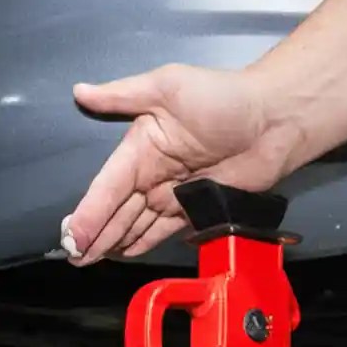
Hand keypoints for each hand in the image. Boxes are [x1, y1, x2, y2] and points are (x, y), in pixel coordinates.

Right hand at [61, 63, 300, 264]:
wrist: (276, 119)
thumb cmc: (223, 98)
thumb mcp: (167, 85)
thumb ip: (122, 95)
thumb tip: (79, 92)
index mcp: (140, 146)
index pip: (107, 186)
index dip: (89, 213)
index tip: (71, 236)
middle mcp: (150, 173)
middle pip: (116, 211)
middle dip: (93, 234)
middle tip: (72, 257)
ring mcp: (172, 194)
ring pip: (134, 223)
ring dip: (112, 242)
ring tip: (88, 261)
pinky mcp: (195, 209)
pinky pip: (161, 230)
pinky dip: (141, 243)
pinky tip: (122, 254)